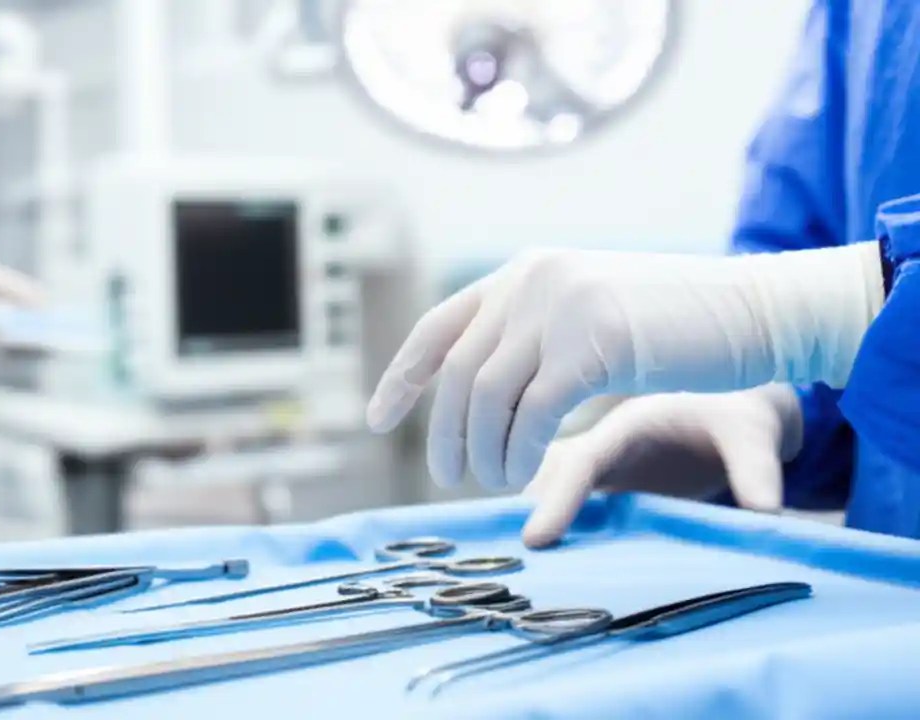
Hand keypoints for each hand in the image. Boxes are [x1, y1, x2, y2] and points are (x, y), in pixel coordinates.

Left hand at [365, 243, 879, 489]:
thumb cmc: (675, 324)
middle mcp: (533, 279)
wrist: (757, 309)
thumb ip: (533, 334)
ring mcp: (562, 305)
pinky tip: (522, 477)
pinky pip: (532, 411)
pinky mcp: (594, 340)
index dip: (401, 376)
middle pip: (456, 371)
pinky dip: (518, 452)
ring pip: (487, 395)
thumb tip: (476, 382)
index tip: (377, 419)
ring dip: (482, 450)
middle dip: (442, 432)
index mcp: (524, 272)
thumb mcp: (587, 313)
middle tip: (449, 478)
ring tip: (494, 483)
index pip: (438, 326)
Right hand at [520, 385, 801, 547]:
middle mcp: (603, 448)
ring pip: (548, 495)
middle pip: (546, 477)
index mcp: (628, 426)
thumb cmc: (738, 418)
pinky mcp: (607, 495)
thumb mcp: (753, 434)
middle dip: (526, 512)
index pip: (581, 461)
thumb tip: (765, 516)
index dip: (557, 500)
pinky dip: (557, 533)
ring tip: (524, 568)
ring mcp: (601, 474)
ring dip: (535, 523)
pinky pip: (570, 512)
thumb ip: (757, 471)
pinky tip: (554, 566)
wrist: (736, 412)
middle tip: (511, 560)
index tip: (535, 540)